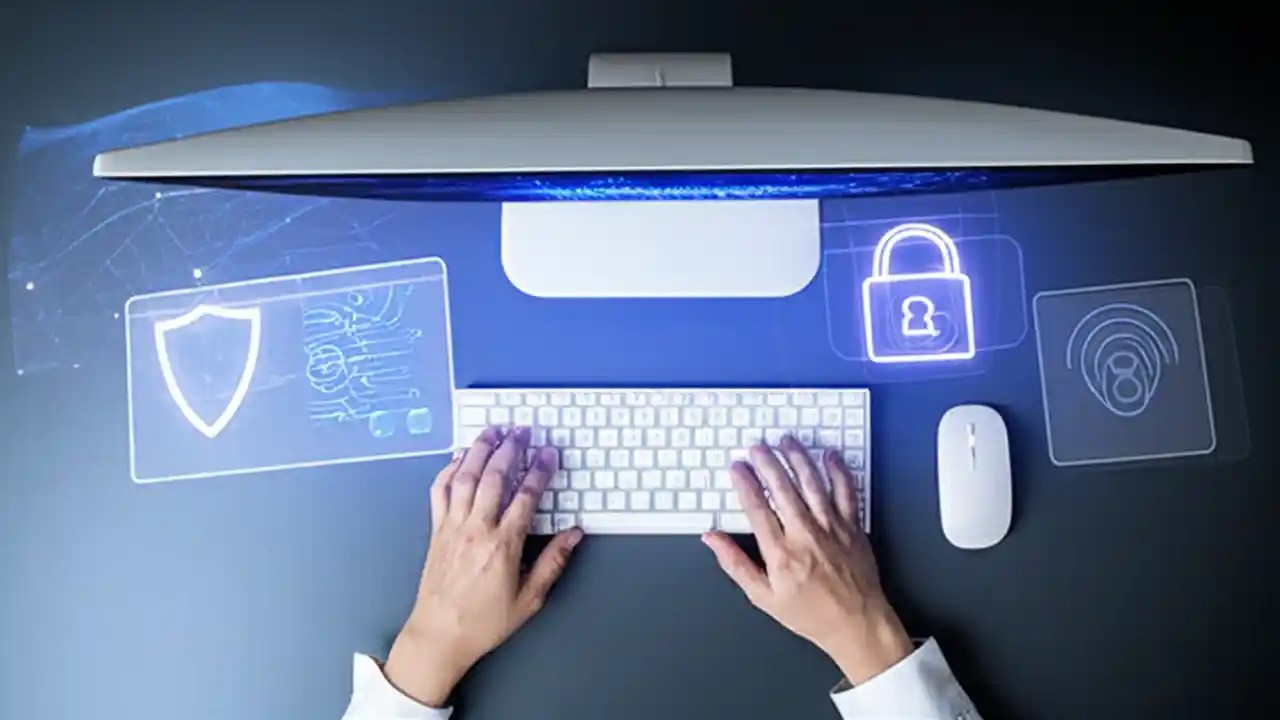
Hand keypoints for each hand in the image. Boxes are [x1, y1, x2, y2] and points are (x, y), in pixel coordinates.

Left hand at [384, 426, 582, 707]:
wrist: (439, 635)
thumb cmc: (483, 622)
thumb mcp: (529, 599)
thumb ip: (552, 562)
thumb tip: (573, 535)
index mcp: (503, 545)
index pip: (526, 496)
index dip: (540, 470)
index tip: (549, 454)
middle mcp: (476, 529)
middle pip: (494, 477)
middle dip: (510, 449)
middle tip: (522, 431)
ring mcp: (453, 526)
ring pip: (465, 477)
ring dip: (479, 450)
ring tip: (492, 431)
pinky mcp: (436, 530)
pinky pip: (440, 491)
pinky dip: (449, 470)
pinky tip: (458, 459)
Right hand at [702, 436, 912, 684]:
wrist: (856, 623)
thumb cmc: (811, 613)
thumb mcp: (763, 596)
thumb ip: (736, 564)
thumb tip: (712, 540)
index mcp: (781, 553)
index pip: (757, 508)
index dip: (745, 483)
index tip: (737, 467)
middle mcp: (806, 535)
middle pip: (783, 488)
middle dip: (767, 462)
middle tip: (757, 447)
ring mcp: (832, 528)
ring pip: (812, 483)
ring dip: (797, 458)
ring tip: (786, 442)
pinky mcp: (852, 527)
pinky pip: (846, 491)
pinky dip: (837, 471)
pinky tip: (829, 456)